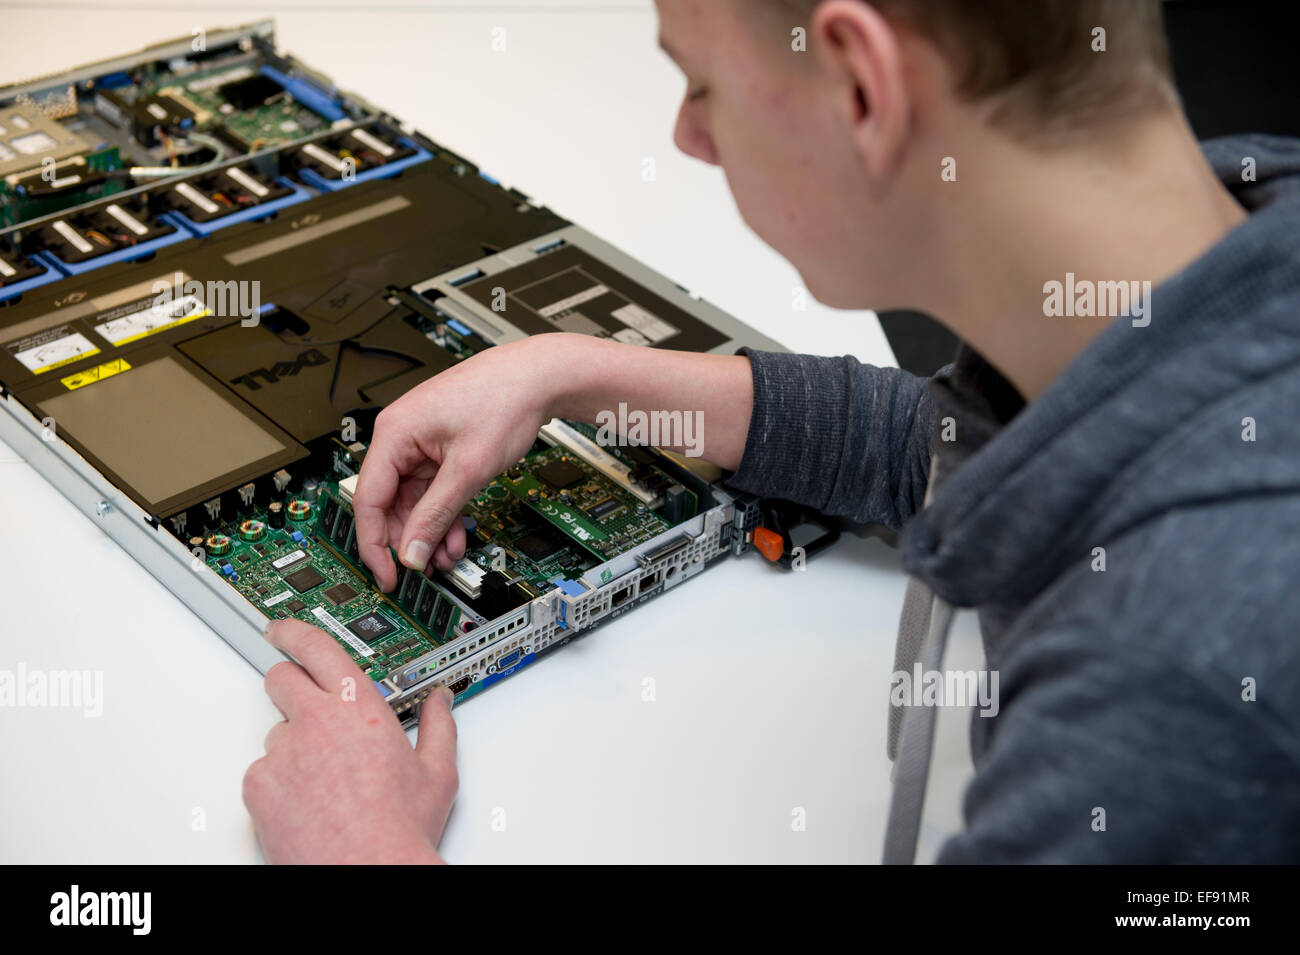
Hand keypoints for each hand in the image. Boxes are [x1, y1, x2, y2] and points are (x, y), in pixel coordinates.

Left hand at [242, 619, 457, 863]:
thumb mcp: (437, 774)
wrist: (368, 872)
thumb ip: (438, 726)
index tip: (283, 628)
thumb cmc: (399, 830)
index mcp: (358, 708)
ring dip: (293, 744)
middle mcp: (315, 722)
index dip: (294, 631)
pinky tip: (306, 802)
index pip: (316, 648)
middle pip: (282, 678)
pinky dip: (278, 782)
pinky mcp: (258, 787)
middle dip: (290, 684)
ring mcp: (282, 754)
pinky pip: (261, 771)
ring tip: (323, 779)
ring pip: (275, 731)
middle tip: (307, 705)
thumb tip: (441, 704)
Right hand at [353, 331, 753, 591]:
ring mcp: (420, 442)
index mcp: (394, 433)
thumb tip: (412, 551)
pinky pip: (432, 489)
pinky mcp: (439, 447)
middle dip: (410, 539)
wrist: (539, 377)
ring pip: (413, 501)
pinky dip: (444, 513)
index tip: (387, 575)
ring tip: (449, 555)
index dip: (375, 543)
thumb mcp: (469, 470)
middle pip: (389, 503)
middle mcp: (400, 436)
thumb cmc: (504, 400)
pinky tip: (456, 534)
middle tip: (426, 569)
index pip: (367, 499)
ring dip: (430, 530)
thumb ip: (437, 515)